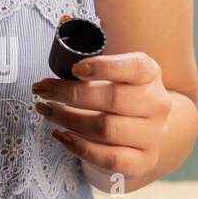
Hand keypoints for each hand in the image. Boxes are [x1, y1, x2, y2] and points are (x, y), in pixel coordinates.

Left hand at [31, 52, 173, 185]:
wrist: (144, 129)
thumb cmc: (117, 92)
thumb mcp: (112, 71)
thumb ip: (89, 60)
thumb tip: (59, 38)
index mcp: (150, 74)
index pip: (133, 67)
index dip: (103, 68)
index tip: (74, 68)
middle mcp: (157, 103)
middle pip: (112, 99)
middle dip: (69, 93)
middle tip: (41, 89)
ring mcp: (153, 135)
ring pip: (106, 129)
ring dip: (66, 119)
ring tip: (45, 110)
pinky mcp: (144, 160)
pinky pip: (109, 158)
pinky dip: (79, 147)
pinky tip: (61, 135)